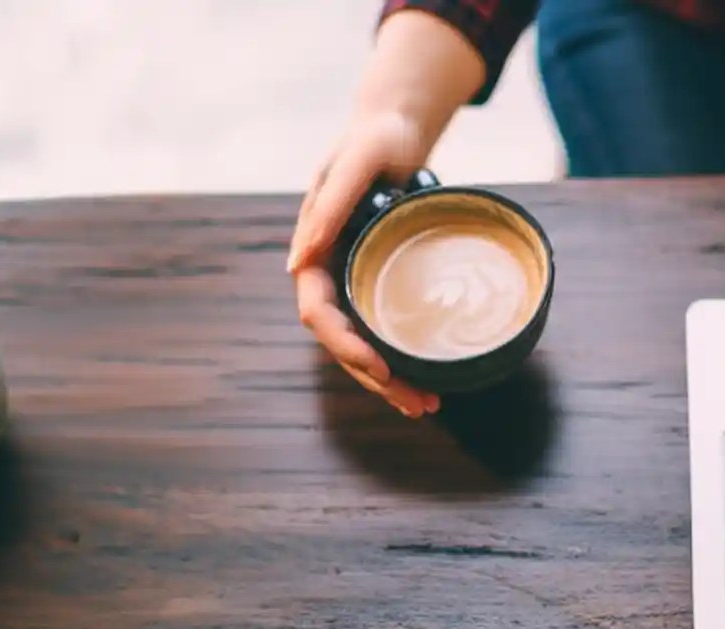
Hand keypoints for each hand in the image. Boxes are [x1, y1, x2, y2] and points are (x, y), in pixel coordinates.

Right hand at [286, 111, 440, 417]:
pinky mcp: (376, 279)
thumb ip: (329, 206)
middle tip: (417, 403)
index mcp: (313, 249)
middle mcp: (330, 271)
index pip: (318, 311)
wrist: (395, 128)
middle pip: (342, 339)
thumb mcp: (355, 162)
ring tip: (425, 404)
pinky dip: (401, 354)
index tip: (378, 365)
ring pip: (362, 341)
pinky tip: (423, 376)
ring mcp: (353, 278)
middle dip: (375, 377)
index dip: (345, 344)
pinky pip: (382, 326)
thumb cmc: (374, 138)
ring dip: (389, 378)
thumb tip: (300, 260)